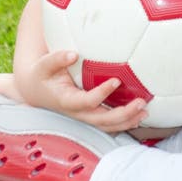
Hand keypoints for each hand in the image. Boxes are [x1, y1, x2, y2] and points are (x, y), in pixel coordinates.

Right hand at [19, 50, 148, 132]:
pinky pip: (109, 124)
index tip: (117, 80)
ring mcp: (84, 117)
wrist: (36, 90)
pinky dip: (125, 122)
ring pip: (107, 126)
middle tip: (141, 102)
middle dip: (123, 114)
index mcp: (67, 100)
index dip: (102, 93)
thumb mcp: (44, 65)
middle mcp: (77, 112)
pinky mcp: (90, 116)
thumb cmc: (42, 74)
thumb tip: (73, 53)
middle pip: (102, 120)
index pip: (87, 101)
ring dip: (127, 121)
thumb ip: (57, 58)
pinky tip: (139, 115)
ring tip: (145, 111)